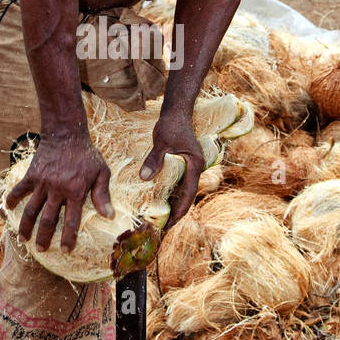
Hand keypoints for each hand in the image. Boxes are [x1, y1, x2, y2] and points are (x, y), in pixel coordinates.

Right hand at [5, 132, 112, 252]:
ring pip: (31, 209)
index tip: (65, 250)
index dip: (68, 237)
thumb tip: (109, 215)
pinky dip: (12, 198)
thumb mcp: (101, 172)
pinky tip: (7, 208)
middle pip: (48, 219)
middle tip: (42, 250)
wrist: (66, 133)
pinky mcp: (31, 174)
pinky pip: (19, 189)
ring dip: (26, 226)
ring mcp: (42, 183)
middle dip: (44, 237)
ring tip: (23, 239)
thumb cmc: (86, 154)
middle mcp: (57, 190)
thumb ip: (103, 194)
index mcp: (75, 191)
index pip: (71, 220)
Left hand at [140, 109, 203, 226]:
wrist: (177, 111)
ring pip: (182, 192)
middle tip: (161, 228)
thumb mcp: (162, 142)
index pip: (189, 195)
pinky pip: (177, 184)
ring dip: (173, 205)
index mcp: (195, 166)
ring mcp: (189, 168)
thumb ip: (154, 159)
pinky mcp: (183, 165)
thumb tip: (144, 177)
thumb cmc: (172, 125)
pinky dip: (170, 195)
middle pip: (186, 197)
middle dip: (175, 213)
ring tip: (159, 219)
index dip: (180, 211)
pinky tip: (158, 202)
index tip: (169, 224)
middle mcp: (195, 169)